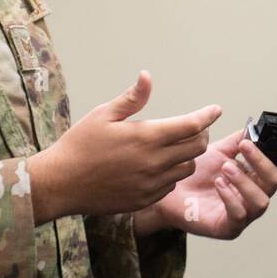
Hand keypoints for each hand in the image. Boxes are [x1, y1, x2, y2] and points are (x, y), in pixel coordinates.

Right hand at [29, 71, 219, 222]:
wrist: (61, 184)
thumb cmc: (79, 145)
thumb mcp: (103, 114)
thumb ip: (132, 98)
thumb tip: (147, 77)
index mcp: (146, 137)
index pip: (190, 126)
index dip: (206, 116)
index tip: (215, 109)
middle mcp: (154, 163)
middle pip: (196, 148)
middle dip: (201, 135)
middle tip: (195, 127)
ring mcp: (151, 184)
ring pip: (186, 169)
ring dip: (188, 156)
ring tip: (176, 146)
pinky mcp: (145, 200)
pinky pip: (171, 185)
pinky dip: (173, 174)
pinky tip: (159, 166)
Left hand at [145, 127, 276, 238]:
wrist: (168, 187)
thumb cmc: (195, 172)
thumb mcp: (219, 150)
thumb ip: (239, 140)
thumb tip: (255, 128)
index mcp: (258, 178)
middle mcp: (255, 196)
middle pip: (275, 183)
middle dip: (262, 163)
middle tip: (244, 148)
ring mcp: (244, 214)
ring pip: (261, 202)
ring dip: (246, 181)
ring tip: (226, 167)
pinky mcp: (228, 227)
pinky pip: (239, 215)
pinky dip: (231, 197)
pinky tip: (218, 183)